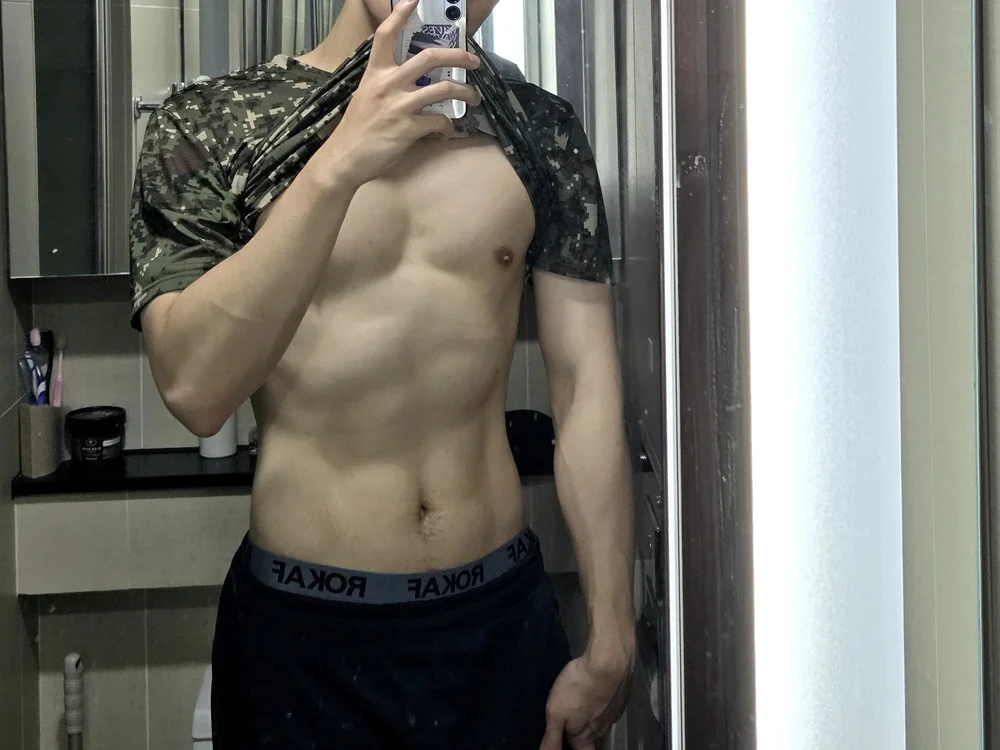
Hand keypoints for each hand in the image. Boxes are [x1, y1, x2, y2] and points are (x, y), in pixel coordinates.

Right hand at [320, 0, 481, 187]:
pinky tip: (445, 131)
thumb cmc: (356, 130)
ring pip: (443, 89)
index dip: (400, 15)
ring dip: (465, 93)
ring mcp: (399, 105)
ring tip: (472, 98)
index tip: (413, 0)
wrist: (345, 158)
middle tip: (473, 61)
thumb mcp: (367, 96)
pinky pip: (439, 121)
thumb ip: (387, 85)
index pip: (386, 35)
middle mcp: (388, 83)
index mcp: (375, 73)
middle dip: (458, 57)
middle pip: (429, 57)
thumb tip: (414, 84)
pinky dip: (447, 127)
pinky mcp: (408, 127)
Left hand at [540, 650, 633, 749]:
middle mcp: (603, 728)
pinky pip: (611, 707)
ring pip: (604, 724)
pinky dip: (605, 705)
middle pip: (596, 741)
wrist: (609, 660)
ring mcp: (615, 711)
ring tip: (587, 714)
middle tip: (578, 733)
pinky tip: (599, 694)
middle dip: (588, 740)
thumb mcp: (556, 712)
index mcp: (586, 735)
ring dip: (596, 722)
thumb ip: (552, 738)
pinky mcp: (622, 696)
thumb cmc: (578, 687)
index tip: (571, 745)